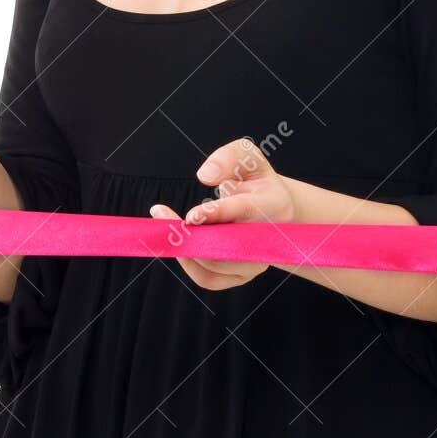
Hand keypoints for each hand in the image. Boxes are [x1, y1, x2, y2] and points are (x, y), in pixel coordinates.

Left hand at [149, 136, 295, 289]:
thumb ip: (228, 158)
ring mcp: (257, 262)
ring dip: (184, 247)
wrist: (273, 210)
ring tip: (162, 224)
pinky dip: (187, 264)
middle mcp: (269, 240)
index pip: (245, 211)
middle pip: (228, 245)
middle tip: (162, 216)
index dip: (217, 214)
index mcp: (275, 205)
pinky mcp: (242, 276)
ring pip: (215, 265)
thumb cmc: (255, 180)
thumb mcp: (247, 157)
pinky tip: (176, 244)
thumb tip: (205, 175)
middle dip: (193, 235)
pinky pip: (209, 279)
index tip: (191, 215)